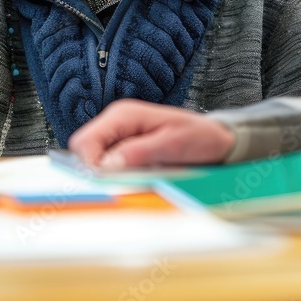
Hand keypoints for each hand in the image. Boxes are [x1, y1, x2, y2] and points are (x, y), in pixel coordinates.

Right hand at [68, 100, 235, 170]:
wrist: (217, 139)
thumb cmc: (199, 137)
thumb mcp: (173, 145)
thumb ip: (140, 152)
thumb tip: (107, 165)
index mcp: (124, 115)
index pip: (86, 140)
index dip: (88, 165)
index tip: (103, 184)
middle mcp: (116, 123)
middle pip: (83, 150)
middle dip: (94, 171)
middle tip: (119, 185)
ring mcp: (119, 136)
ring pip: (93, 160)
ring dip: (107, 176)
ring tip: (132, 182)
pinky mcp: (125, 149)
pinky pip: (108, 166)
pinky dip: (116, 177)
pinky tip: (134, 181)